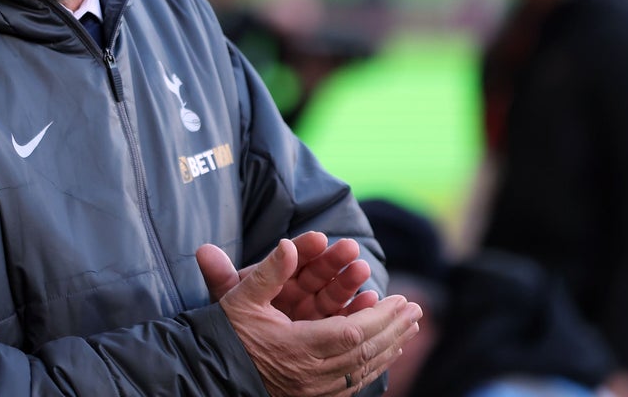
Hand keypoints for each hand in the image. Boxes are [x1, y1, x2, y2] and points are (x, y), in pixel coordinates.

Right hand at [197, 239, 420, 396]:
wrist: (213, 373)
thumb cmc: (227, 334)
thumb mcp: (241, 299)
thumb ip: (268, 272)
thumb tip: (288, 245)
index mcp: (296, 348)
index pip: (352, 332)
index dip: (379, 316)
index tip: (399, 299)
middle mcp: (311, 374)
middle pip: (365, 351)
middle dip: (393, 328)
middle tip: (415, 309)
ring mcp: (314, 390)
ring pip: (363, 370)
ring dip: (390, 346)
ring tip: (409, 327)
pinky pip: (353, 382)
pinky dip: (374, 365)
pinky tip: (386, 352)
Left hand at [199, 232, 376, 319]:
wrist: (243, 354)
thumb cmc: (235, 321)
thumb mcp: (229, 299)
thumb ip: (220, 276)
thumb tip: (203, 251)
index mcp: (273, 280)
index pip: (291, 259)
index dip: (303, 248)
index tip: (317, 238)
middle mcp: (295, 291)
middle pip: (317, 273)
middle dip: (334, 261)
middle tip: (350, 247)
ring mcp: (311, 310)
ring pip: (333, 293)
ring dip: (348, 281)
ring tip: (361, 269)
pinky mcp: (325, 327)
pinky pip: (342, 316)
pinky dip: (356, 308)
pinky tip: (370, 298)